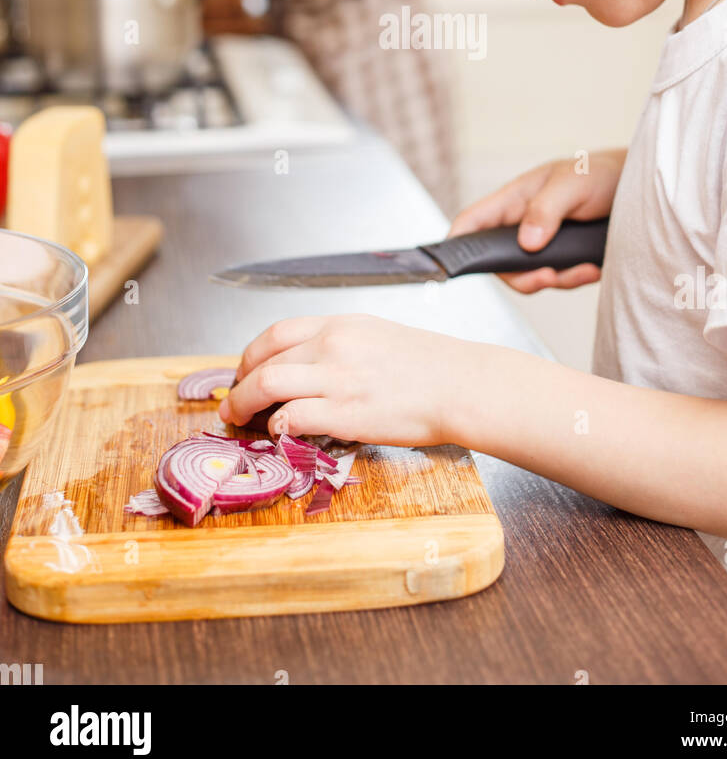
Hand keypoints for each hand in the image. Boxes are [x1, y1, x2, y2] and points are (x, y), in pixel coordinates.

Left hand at [218, 312, 475, 446]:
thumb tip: (309, 364)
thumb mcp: (377, 335)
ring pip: (268, 386)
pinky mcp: (346, 413)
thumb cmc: (429, 365)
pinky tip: (280, 433)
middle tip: (232, 403)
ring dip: (245, 406)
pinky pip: (292, 417)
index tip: (244, 373)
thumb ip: (340, 344)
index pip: (275, 333)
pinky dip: (277, 426)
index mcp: (340, 324)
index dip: (250, 356)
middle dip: (239, 385)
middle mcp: (333, 345)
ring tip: (240, 420)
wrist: (461, 385)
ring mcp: (338, 378)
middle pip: (263, 361)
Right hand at [448, 150, 625, 293]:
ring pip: (530, 275)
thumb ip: (546, 210)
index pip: (473, 222)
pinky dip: (574, 279)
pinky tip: (593, 269)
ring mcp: (543, 243)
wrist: (637, 187)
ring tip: (584, 270)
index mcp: (514, 200)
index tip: (453, 266)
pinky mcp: (564, 257)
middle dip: (522, 277)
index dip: (457, 243)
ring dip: (556, 280)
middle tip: (549, 277)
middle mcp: (522, 224)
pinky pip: (558, 278)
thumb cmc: (599, 173)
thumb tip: (526, 243)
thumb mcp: (571, 185)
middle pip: (499, 262)